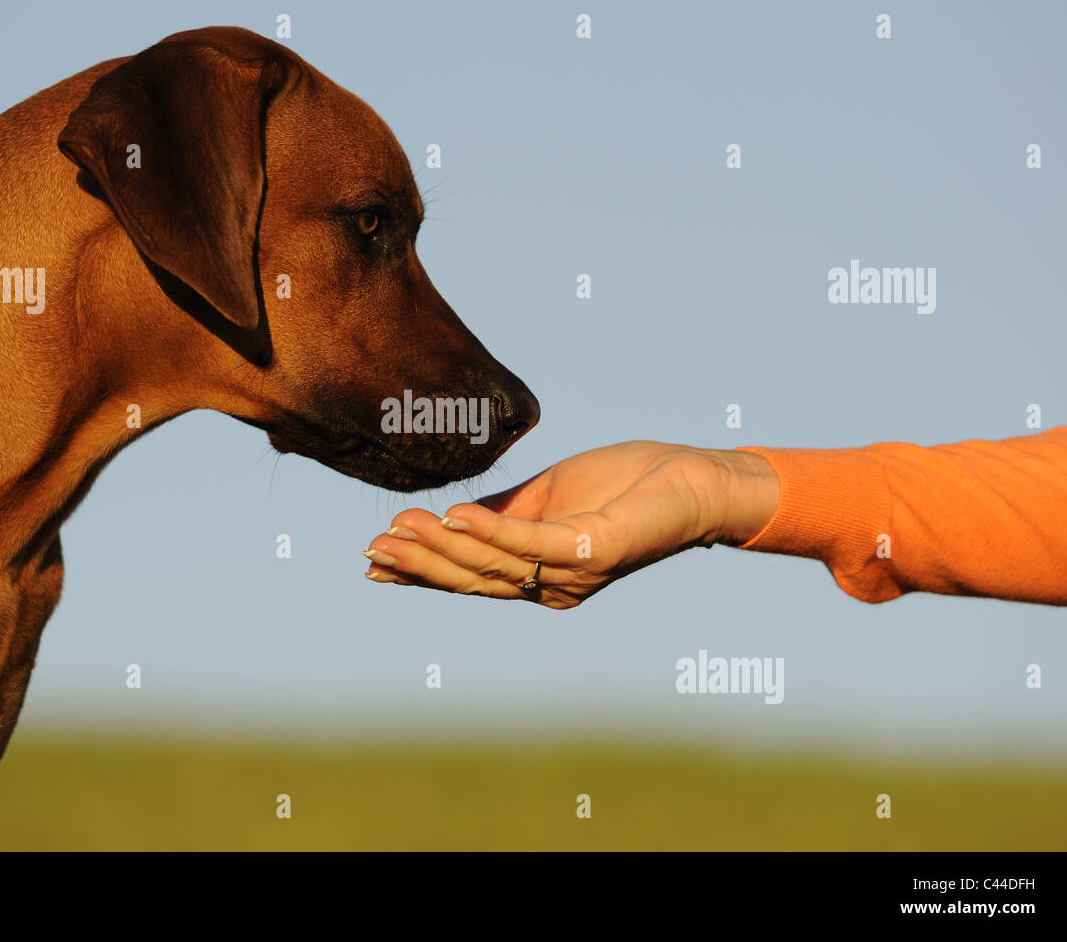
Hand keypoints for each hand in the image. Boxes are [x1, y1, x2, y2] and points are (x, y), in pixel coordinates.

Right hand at [362, 441, 778, 608]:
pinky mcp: (593, 550)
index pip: (469, 577)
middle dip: (420, 565)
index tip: (373, 564)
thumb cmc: (625, 485)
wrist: (693, 480)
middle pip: (473, 579)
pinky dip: (491, 530)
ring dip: (443, 547)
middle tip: (373, 548)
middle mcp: (551, 586)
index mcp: (537, 574)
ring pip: (494, 564)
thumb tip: (448, 517)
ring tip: (400, 527)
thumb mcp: (547, 496)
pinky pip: (531, 543)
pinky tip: (456, 516)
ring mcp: (572, 574)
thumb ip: (502, 509)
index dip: (421, 571)